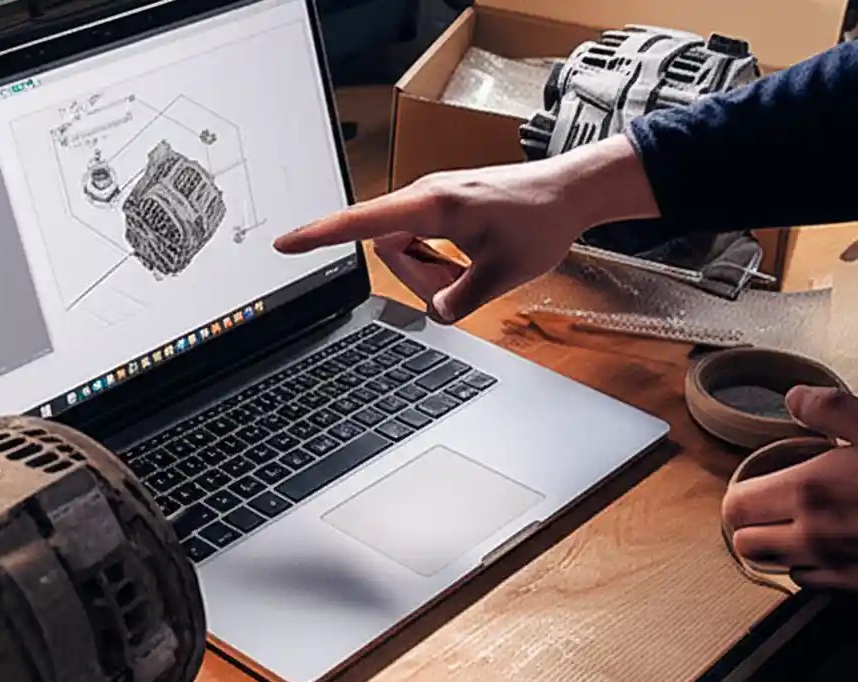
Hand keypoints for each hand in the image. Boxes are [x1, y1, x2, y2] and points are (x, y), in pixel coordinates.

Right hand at [273, 135, 658, 323]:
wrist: (570, 193)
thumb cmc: (540, 222)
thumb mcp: (501, 276)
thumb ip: (456, 302)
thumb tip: (432, 313)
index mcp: (431, 205)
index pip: (361, 222)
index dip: (320, 235)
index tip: (286, 244)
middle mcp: (424, 197)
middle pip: (388, 249)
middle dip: (418, 275)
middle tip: (468, 276)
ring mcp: (432, 201)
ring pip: (405, 248)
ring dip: (432, 269)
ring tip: (478, 263)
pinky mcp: (443, 208)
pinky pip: (423, 242)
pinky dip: (441, 260)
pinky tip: (475, 257)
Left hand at [722, 386, 857, 590]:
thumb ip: (830, 408)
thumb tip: (792, 397)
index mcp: (808, 489)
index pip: (736, 504)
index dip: (740, 493)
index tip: (755, 483)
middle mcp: (809, 532)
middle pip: (743, 540)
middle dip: (749, 523)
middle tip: (769, 507)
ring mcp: (827, 562)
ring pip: (769, 564)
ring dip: (772, 546)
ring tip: (793, 526)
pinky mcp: (846, 584)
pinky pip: (804, 580)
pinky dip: (803, 565)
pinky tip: (822, 546)